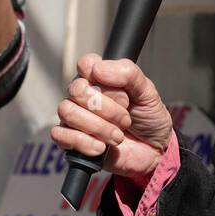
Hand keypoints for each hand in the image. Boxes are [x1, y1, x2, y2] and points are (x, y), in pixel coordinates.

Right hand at [51, 54, 174, 185]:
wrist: (154, 152)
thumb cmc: (148, 118)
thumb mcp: (148, 92)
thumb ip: (128, 74)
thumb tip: (98, 69)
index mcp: (99, 78)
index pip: (86, 64)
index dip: (103, 77)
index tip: (124, 93)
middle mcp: (83, 95)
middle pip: (76, 89)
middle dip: (107, 108)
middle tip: (126, 119)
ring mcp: (75, 118)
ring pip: (67, 111)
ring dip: (98, 127)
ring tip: (117, 136)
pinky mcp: (71, 141)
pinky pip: (60, 135)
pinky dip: (84, 142)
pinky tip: (102, 147)